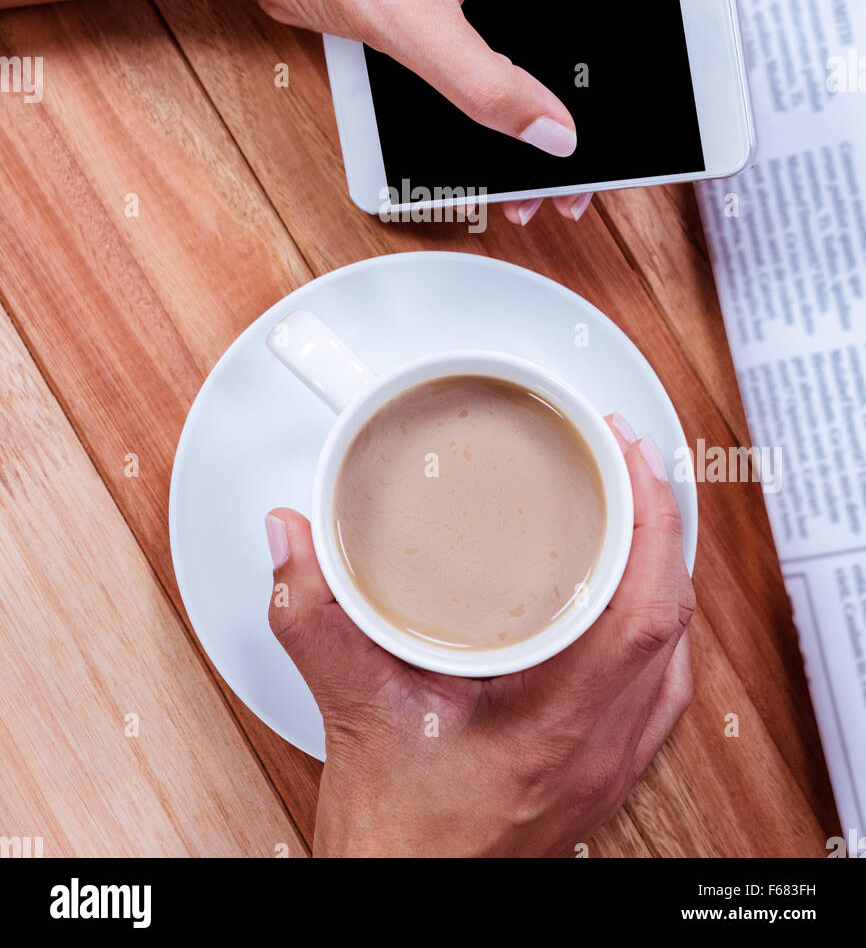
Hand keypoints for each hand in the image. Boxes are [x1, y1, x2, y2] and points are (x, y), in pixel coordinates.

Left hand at [226, 0, 627, 225]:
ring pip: (547, 41)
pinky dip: (509, 94)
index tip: (635, 100)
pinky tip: (506, 135)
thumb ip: (488, 84)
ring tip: (545, 163)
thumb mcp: (415, 24)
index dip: (640, 38)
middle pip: (589, 17)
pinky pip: (507, 50)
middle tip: (586, 153)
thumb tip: (550, 131)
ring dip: (546, 100)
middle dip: (588, 91)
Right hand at [265, 413, 694, 857]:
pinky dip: (652, 633)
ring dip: (662, 579)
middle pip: (670, 620)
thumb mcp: (351, 711)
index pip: (641, 609)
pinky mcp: (603, 777)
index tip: (631, 459)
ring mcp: (610, 766)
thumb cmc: (399, 839)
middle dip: (659, 527)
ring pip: (673, 658)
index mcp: (555, 725)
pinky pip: (659, 693)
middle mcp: (600, 748)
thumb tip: (292, 539)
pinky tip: (624, 609)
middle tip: (630, 465)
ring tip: (635, 518)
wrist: (415, 899)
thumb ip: (312, 614)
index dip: (650, 520)